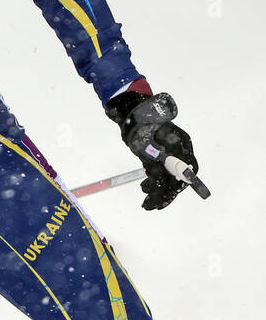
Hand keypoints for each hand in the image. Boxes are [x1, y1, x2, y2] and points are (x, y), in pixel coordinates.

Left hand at [104, 90, 206, 209]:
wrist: (130, 113)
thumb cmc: (142, 122)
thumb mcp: (148, 142)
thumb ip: (157, 162)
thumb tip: (162, 182)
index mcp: (182, 145)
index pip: (190, 170)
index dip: (182, 184)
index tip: (171, 194)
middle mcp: (178, 151)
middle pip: (177, 177)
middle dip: (166, 194)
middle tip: (153, 206)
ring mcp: (167, 155)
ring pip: (166, 179)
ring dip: (157, 192)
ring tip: (146, 203)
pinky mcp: (156, 158)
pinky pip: (158, 175)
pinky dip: (152, 184)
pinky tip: (144, 189)